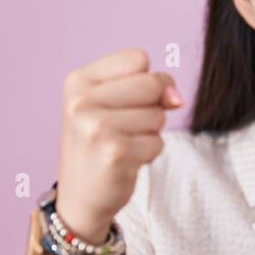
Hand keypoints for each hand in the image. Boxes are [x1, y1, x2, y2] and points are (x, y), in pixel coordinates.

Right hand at [55, 47, 181, 241]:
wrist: (80, 196)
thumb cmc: (101, 143)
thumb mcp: (113, 104)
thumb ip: (148, 87)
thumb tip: (176, 99)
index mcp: (78, 81)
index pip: (138, 58)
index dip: (146, 80)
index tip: (127, 102)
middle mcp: (82, 102)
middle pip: (152, 83)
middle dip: (152, 107)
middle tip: (126, 127)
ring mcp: (97, 128)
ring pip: (158, 116)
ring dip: (149, 133)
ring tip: (122, 145)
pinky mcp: (115, 154)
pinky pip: (158, 143)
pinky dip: (148, 154)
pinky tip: (125, 161)